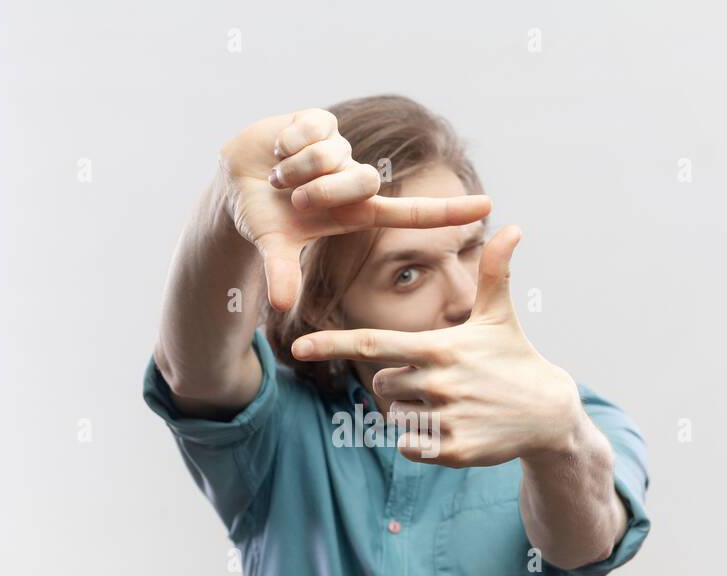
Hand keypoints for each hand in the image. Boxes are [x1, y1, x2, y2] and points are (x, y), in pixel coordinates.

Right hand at [217, 108, 492, 310]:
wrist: (237, 182)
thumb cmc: (266, 218)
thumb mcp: (275, 247)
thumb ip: (282, 272)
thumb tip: (279, 303)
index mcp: (359, 212)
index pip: (413, 213)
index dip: (450, 209)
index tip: (489, 206)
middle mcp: (357, 179)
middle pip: (362, 179)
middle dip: (319, 190)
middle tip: (293, 198)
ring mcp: (341, 148)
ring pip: (330, 155)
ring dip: (295, 169)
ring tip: (280, 175)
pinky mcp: (322, 120)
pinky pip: (311, 129)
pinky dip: (287, 143)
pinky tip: (278, 149)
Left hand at [290, 226, 588, 467]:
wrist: (548, 412)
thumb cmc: (515, 357)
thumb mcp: (500, 316)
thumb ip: (494, 273)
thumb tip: (511, 226)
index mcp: (438, 347)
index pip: (373, 344)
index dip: (333, 345)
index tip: (298, 347)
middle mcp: (437, 381)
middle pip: (383, 385)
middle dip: (402, 384)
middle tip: (441, 382)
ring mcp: (445, 418)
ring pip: (396, 417)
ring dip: (415, 412)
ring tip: (453, 405)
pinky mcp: (453, 450)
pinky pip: (411, 445)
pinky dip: (422, 441)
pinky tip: (453, 429)